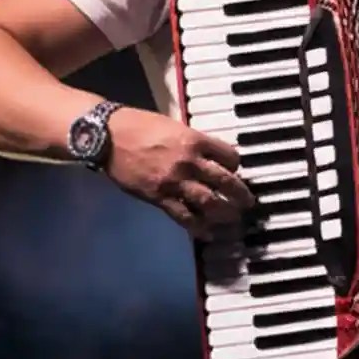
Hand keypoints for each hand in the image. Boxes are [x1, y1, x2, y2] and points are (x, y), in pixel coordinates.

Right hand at [102, 108, 255, 240]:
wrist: (109, 136)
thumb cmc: (141, 126)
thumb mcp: (175, 126)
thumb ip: (194, 142)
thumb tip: (210, 154)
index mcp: (196, 140)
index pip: (230, 156)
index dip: (236, 164)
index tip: (236, 170)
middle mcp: (190, 162)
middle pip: (226, 181)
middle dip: (240, 194)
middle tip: (249, 202)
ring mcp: (175, 182)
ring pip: (209, 202)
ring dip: (225, 212)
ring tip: (233, 218)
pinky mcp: (159, 197)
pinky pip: (184, 216)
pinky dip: (198, 226)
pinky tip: (208, 232)